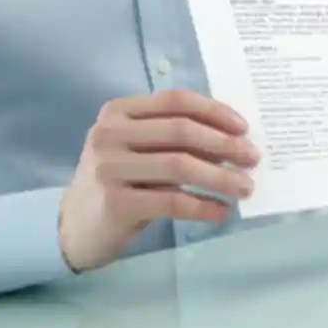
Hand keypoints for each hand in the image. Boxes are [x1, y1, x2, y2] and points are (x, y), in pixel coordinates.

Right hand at [59, 90, 259, 272]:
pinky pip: (173, 201)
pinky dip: (203, 206)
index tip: (244, 128)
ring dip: (221, 177)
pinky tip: (221, 211)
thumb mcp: (138, 148)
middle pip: (181, 131)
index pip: (175, 100)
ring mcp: (109, 168)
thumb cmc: (119, 180)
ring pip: (180, 166)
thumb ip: (174, 137)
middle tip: (252, 158)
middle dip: (225, 144)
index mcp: (117, 111)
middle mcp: (109, 134)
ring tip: (245, 187)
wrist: (75, 226)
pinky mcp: (116, 203)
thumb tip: (234, 139)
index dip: (214, 111)